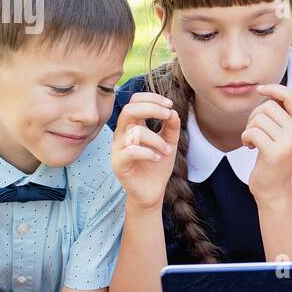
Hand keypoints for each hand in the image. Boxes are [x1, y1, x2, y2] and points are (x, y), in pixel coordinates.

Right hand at [111, 92, 179, 209]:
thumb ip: (171, 127)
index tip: (170, 105)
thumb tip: (173, 111)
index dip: (151, 99)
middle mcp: (122, 135)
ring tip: (167, 151)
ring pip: (135, 132)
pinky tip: (158, 158)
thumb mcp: (169, 143)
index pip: (134, 101)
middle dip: (152, 109)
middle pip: (128, 109)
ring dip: (156, 140)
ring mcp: (118, 149)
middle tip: (169, 116)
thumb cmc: (157, 167)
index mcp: (132, 126)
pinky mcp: (118, 164)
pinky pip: (131, 151)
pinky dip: (149, 153)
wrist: (152, 192)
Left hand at [243, 84, 291, 200]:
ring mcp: (288, 142)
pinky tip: (249, 147)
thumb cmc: (273, 158)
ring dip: (249, 128)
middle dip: (254, 116)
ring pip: (258, 119)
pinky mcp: (274, 152)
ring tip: (252, 141)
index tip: (259, 90)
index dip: (274, 88)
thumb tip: (267, 89)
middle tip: (254, 131)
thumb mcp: (283, 134)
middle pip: (268, 106)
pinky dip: (245, 138)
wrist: (274, 189)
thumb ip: (280, 114)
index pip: (291, 95)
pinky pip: (252, 132)